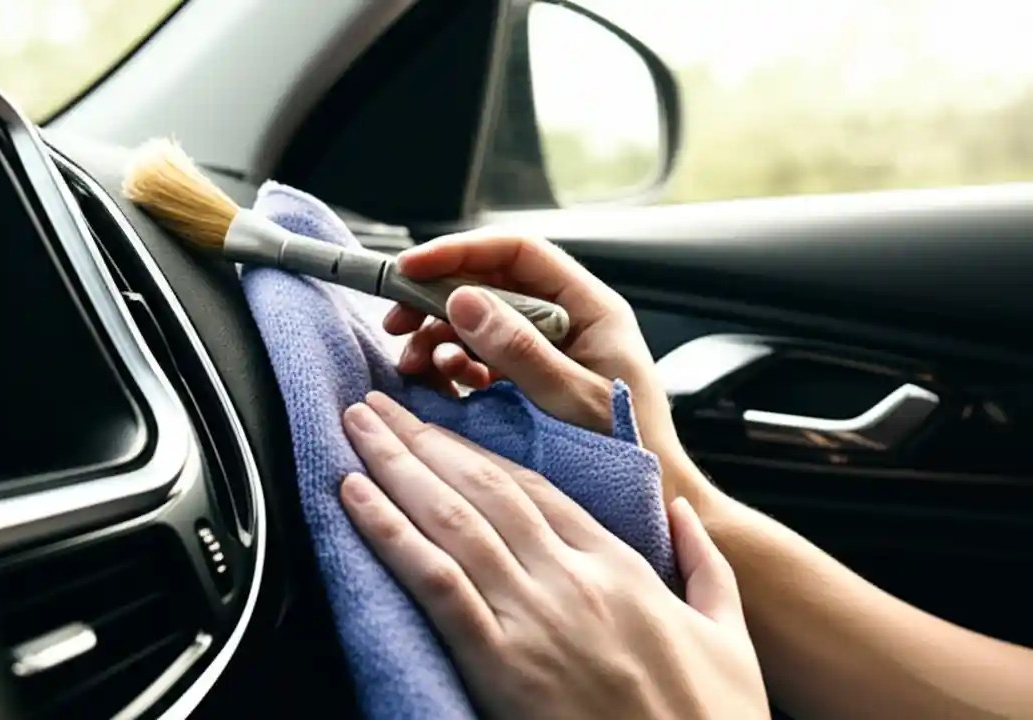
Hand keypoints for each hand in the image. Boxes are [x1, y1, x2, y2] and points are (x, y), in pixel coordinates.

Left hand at [339, 392, 768, 719]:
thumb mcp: (727, 636)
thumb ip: (705, 566)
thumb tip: (685, 513)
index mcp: (618, 568)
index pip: (535, 487)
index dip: (478, 448)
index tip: (439, 423)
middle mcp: (570, 580)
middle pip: (484, 487)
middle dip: (424, 438)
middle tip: (376, 403)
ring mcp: (534, 618)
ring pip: (453, 519)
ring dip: (396, 465)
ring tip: (357, 426)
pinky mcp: (500, 664)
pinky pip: (435, 583)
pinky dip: (390, 533)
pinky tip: (355, 498)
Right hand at [386, 230, 703, 503]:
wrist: (646, 503)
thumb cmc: (631, 450)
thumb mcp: (571, 397)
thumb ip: (520, 349)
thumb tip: (464, 299)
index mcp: (589, 308)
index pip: (518, 254)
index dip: (461, 252)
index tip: (412, 267)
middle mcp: (564, 321)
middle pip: (488, 285)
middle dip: (436, 300)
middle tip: (397, 322)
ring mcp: (542, 351)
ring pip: (476, 323)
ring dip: (438, 339)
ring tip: (417, 367)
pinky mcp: (525, 382)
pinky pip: (477, 361)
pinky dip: (452, 369)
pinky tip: (441, 386)